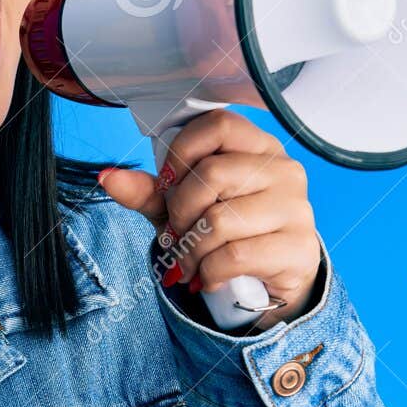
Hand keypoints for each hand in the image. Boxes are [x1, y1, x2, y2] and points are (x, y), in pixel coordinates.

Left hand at [99, 109, 324, 323]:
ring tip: (189, 261)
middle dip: (180, 210)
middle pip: (212, 174)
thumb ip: (149, 190)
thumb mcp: (182, 207)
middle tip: (177, 232)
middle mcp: (283, 169)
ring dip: (191, 249)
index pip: (218, 125)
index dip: (181, 154)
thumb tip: (107, 177)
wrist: (265, 282)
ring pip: (221, 220)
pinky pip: (236, 256)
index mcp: (257, 145)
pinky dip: (209, 272)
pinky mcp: (299, 248)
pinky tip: (209, 276)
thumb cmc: (224, 232)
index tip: (169, 184)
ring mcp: (296, 208)